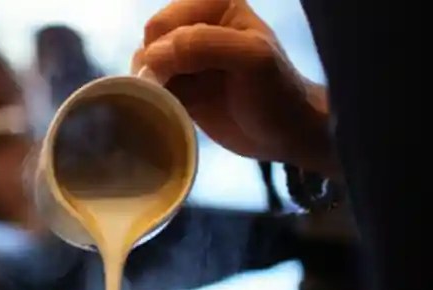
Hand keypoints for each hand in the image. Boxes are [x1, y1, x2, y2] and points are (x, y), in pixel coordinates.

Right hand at [132, 0, 334, 173]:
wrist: (286, 135)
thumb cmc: (277, 92)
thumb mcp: (251, 59)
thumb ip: (204, 45)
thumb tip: (153, 55)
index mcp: (214, 5)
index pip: (164, 23)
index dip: (165, 51)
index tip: (182, 78)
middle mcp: (196, 25)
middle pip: (149, 43)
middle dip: (155, 69)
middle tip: (176, 94)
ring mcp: (186, 58)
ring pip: (146, 66)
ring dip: (152, 87)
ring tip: (178, 105)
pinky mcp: (181, 87)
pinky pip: (150, 88)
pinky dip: (153, 101)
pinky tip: (171, 112)